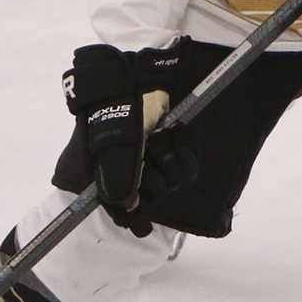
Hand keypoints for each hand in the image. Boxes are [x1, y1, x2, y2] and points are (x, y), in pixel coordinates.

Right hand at [64, 42, 196, 235]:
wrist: (139, 74)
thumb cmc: (120, 103)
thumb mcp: (114, 137)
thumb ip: (118, 171)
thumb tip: (125, 202)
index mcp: (111, 171)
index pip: (122, 208)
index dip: (133, 219)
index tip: (141, 227)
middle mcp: (134, 169)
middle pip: (153, 197)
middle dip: (155, 178)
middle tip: (148, 154)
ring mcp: (156, 158)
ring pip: (172, 182)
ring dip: (169, 159)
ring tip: (160, 138)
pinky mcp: (176, 148)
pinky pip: (189, 167)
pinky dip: (185, 150)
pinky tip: (175, 133)